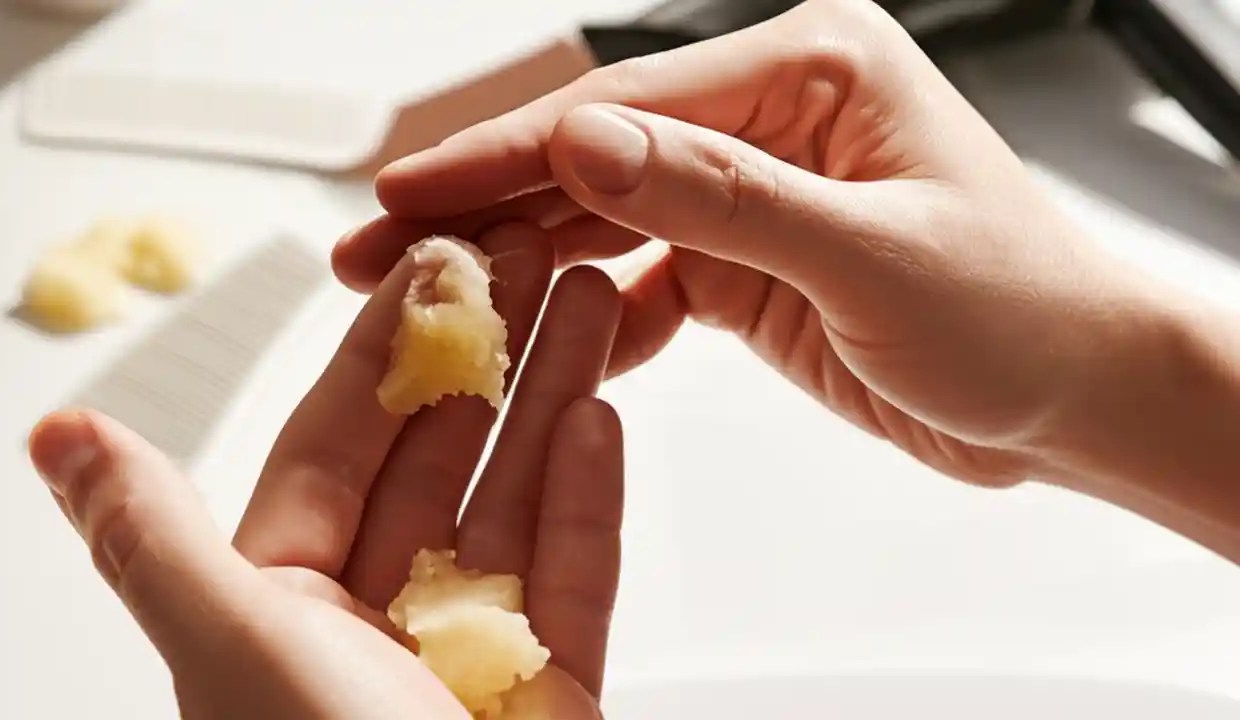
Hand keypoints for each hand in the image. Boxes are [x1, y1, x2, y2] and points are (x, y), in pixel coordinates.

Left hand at [28, 224, 620, 718]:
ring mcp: (469, 658)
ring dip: (550, 400)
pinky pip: (573, 579)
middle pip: (436, 459)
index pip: (334, 446)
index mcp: (281, 612)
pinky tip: (600, 419)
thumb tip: (59, 437)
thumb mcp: (240, 660)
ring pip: (513, 503)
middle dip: (486, 354)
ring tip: (587, 305)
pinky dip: (589, 501)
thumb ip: (161, 541)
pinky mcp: (552, 695)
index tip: (429, 259)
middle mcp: (371, 628)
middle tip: (529, 256)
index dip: (383, 347)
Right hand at [332, 0, 1239, 556]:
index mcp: (810, 69)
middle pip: (596, 156)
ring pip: (606, 222)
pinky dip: (591, 318)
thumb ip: (723, 197)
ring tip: (433, 303)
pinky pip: (642, 285)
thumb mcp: (869, 250)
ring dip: (522, 263)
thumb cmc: (1020, 308)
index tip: (409, 185)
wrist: (1075, 395)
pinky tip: (539, 348)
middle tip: (378, 247)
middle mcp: (772, 119)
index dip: (507, 151)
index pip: (625, 105)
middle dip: (487, 205)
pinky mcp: (747, 267)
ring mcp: (752, 194)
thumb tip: (588, 142)